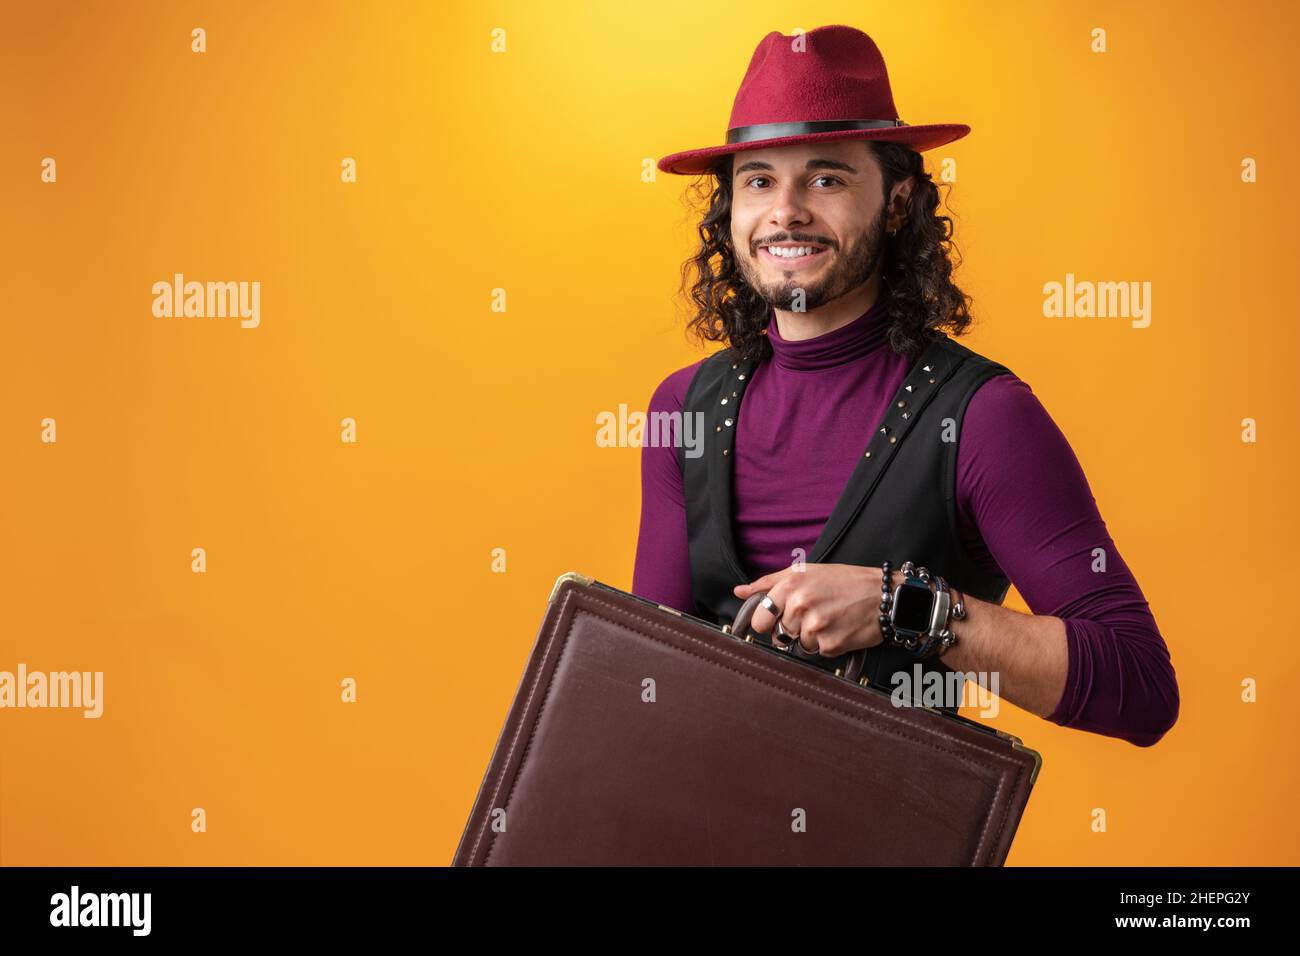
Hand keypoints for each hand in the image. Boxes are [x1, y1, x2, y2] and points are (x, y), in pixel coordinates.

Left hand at [734, 563, 894, 656]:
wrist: (885, 596)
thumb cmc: (845, 581)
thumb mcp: (806, 572)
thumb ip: (769, 582)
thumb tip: (740, 592)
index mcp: (791, 585)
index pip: (759, 619)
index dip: (768, 622)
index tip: (779, 619)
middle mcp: (800, 605)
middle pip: (779, 634)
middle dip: (793, 629)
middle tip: (815, 615)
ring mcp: (815, 626)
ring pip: (798, 644)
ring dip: (812, 637)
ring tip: (831, 619)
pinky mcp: (830, 644)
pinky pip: (818, 652)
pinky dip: (828, 643)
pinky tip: (841, 628)